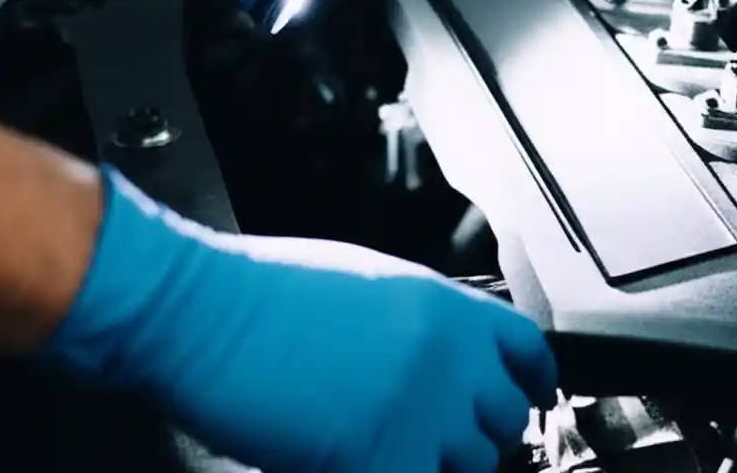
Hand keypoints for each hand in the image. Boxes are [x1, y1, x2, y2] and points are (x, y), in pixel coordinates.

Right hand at [44, 168, 557, 471]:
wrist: (204, 311)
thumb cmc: (259, 291)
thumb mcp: (363, 282)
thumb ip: (417, 325)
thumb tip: (437, 358)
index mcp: (444, 307)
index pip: (528, 350)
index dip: (533, 382)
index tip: (533, 399)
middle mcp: (446, 357)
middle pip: (507, 417)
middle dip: (482, 434)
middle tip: (444, 441)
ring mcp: (420, 412)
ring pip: (473, 463)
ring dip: (441, 465)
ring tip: (400, 450)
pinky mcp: (382, 456)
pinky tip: (369, 463)